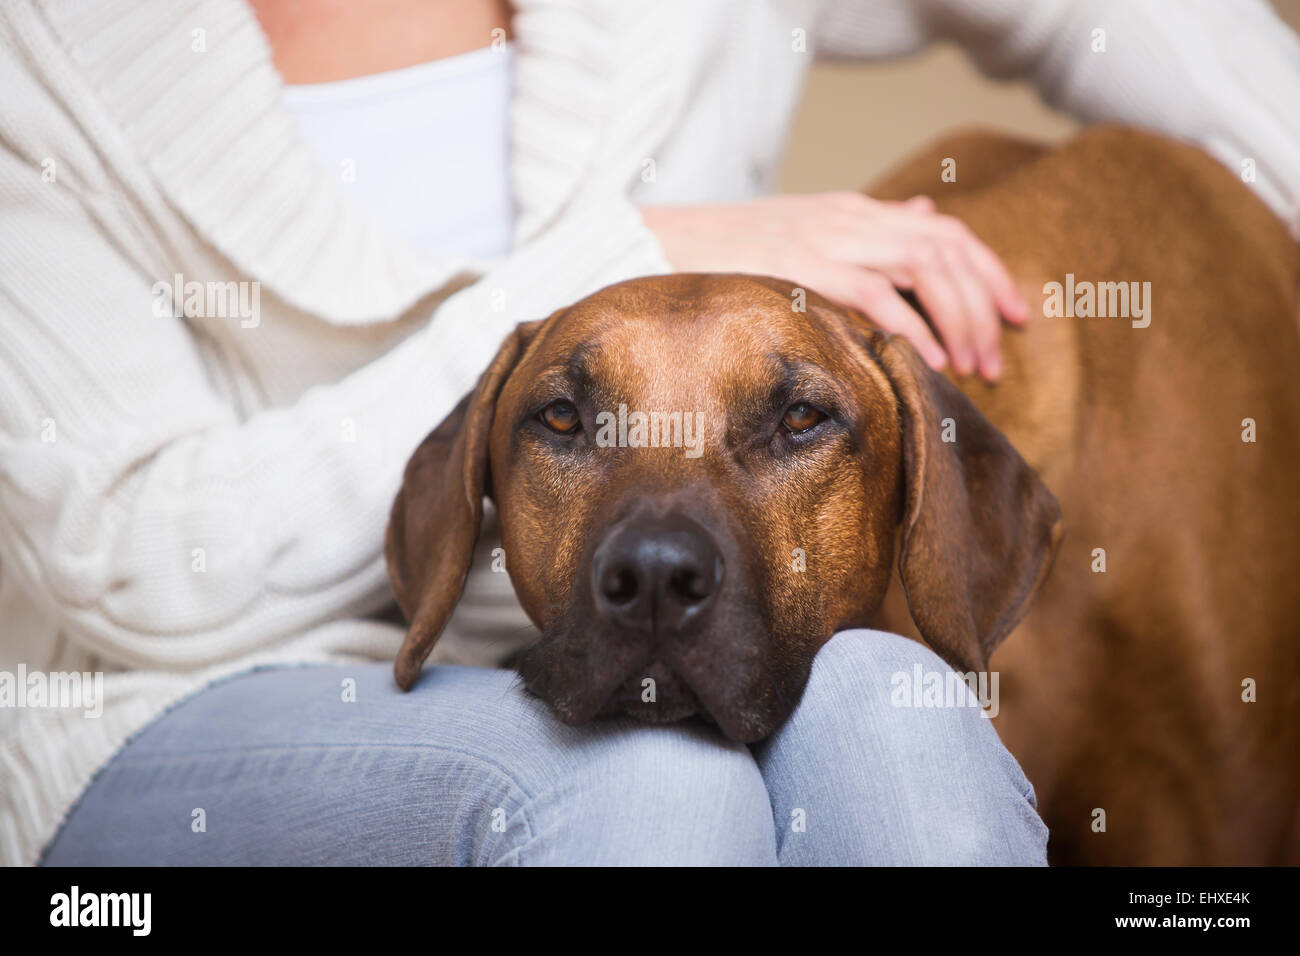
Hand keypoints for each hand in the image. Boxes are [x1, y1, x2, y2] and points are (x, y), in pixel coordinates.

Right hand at [640, 193, 1029, 379]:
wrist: (663, 243)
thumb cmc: (732, 253)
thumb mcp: (809, 230)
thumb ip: (871, 229)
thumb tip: (927, 215)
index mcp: (856, 212)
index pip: (946, 230)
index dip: (989, 273)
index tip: (1015, 317)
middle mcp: (853, 220)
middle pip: (948, 249)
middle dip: (985, 304)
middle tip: (999, 358)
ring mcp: (831, 240)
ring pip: (926, 267)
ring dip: (959, 319)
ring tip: (973, 367)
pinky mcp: (806, 267)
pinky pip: (876, 295)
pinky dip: (911, 328)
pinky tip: (928, 362)